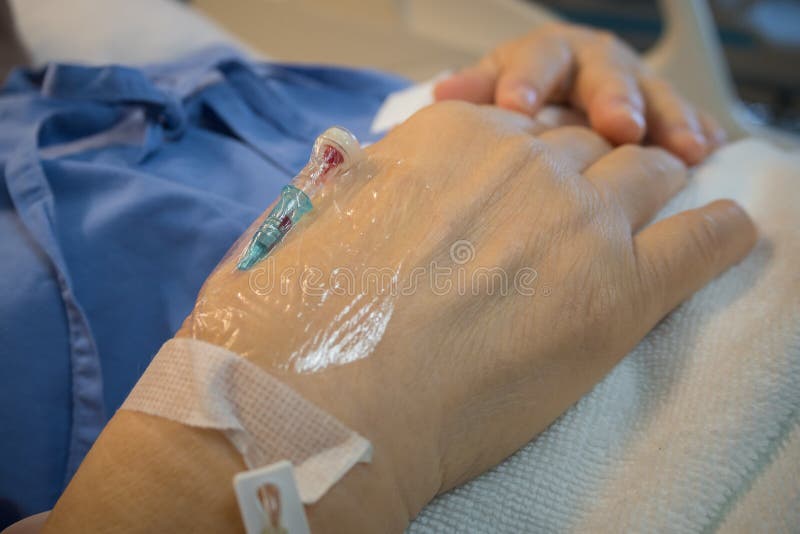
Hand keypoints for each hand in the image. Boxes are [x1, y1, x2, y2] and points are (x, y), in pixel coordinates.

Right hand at [180, 102, 754, 529]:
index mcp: (450, 138)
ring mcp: (576, 222)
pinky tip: (719, 236)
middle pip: (590, 148)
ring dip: (651, 197)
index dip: (534, 170)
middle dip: (591, 180)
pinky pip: (707, 235)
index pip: (528, 130)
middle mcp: (520, 164)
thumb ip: (359, 185)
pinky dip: (719, 232)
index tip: (532, 207)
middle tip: (580, 231)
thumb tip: (368, 183)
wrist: (320, 404)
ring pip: (650, 173)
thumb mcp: (313, 219)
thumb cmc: (298, 322)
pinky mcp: (617, 293)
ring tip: (644, 237)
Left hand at [435, 23, 725, 164]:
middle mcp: (589, 65)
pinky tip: (710, 150)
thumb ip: (473, 96)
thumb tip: (443, 97)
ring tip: (684, 148)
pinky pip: (685, 116)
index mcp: (542, 58)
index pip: (535, 61)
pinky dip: (697, 131)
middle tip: (620, 127)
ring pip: (652, 94)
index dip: (527, 82)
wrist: (553, 105)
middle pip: (602, 72)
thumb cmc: (516, 108)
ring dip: (667, 120)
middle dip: (611, 97)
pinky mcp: (661, 111)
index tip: (517, 109)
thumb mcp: (492, 96)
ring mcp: (630, 87)